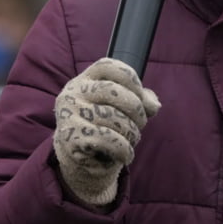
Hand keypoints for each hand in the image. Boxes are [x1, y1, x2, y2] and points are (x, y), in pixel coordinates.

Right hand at [52, 57, 159, 205]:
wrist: (77, 157)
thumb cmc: (103, 127)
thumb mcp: (119, 107)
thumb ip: (139, 100)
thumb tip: (154, 105)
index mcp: (84, 80)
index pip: (109, 66)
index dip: (132, 80)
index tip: (140, 97)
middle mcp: (72, 93)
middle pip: (114, 91)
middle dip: (137, 110)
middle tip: (139, 124)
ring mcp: (69, 114)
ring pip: (115, 119)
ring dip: (132, 134)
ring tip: (130, 141)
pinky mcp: (71, 137)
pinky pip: (109, 140)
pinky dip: (125, 150)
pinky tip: (125, 155)